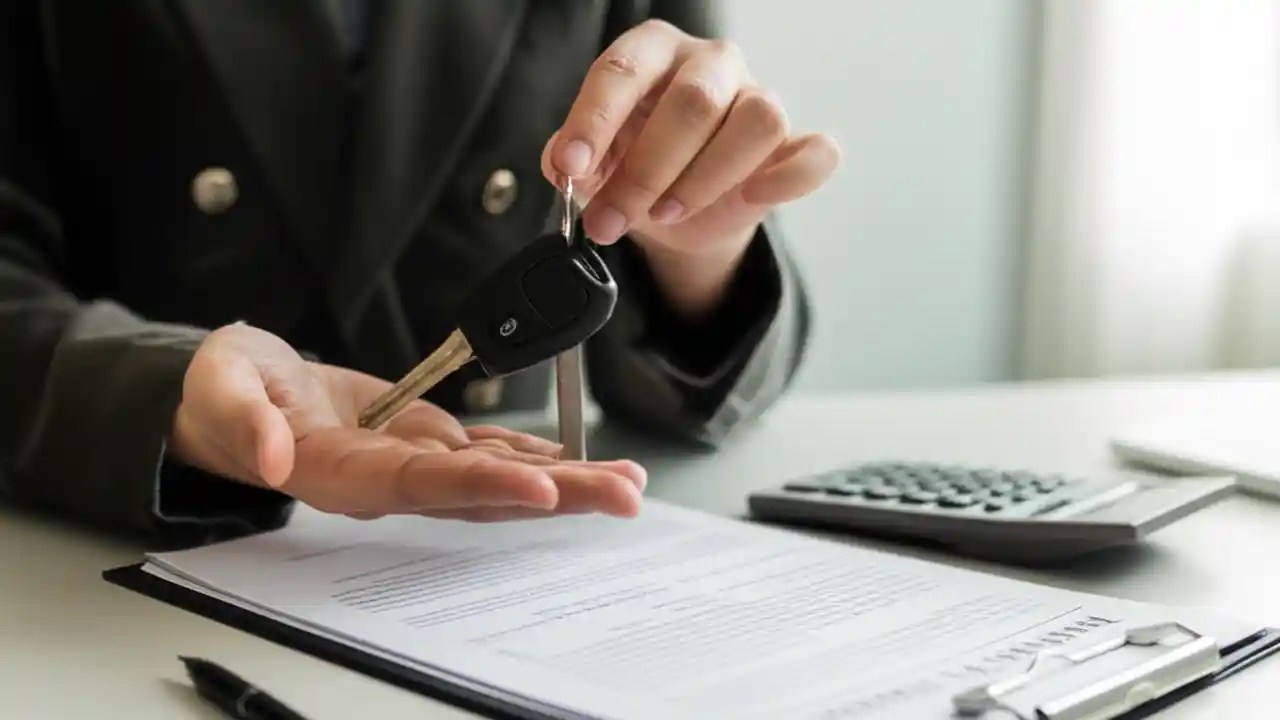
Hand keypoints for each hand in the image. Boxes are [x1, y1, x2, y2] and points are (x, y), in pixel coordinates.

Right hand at [168, 323, 645, 521]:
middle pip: (483, 491)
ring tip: (629, 481)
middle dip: (558, 494)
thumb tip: (272, 457)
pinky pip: (491, 449)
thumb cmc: (228, 394)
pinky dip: (538, 451)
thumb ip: (243, 419)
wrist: (242, 398)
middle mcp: (392, 480)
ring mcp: (415, 462)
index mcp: (344, 473)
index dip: (483, 485)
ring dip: (566, 479)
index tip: (544, 490)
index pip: (423, 484)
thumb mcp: (221, 388)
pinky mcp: (428, 440)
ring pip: (499, 475)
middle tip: (625, 495)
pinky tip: (581, 456)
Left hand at [543, 19, 839, 318]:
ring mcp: (760, 99)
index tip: (572, 168)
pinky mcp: (794, 145)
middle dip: (645, 172)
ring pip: (758, 120)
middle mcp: (712, 64)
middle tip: (610, 221)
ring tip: (667, 213)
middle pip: (693, 101)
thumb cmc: (634, 167)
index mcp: (654, 52)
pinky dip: (789, 179)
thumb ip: (571, 159)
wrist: (676, 213)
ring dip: (705, 179)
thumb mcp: (592, 165)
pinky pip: (817, 153)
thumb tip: (562, 165)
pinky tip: (753, 198)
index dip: (594, 121)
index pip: (623, 69)